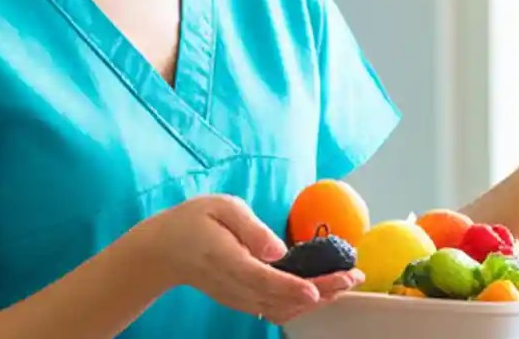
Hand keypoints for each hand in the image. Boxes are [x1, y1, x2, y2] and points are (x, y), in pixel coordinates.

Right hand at [141, 195, 362, 324]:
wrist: (165, 251)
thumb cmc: (194, 221)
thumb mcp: (220, 207)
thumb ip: (250, 227)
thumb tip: (278, 249)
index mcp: (228, 260)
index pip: (263, 280)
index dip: (291, 287)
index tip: (316, 289)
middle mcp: (236, 286)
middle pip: (281, 299)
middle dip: (321, 291)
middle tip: (353, 277)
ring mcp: (239, 298)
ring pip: (282, 309)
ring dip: (317, 299)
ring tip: (347, 282)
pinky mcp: (243, 301)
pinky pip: (276, 309)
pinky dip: (302, 303)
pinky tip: (324, 289)